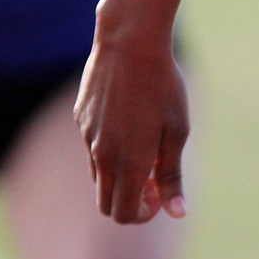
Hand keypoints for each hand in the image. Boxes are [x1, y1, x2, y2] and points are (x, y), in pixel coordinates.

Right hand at [74, 36, 189, 223]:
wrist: (130, 45)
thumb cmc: (164, 88)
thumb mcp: (178, 132)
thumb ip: (172, 175)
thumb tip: (176, 212)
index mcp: (129, 162)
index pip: (123, 214)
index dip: (144, 214)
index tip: (162, 195)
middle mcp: (101, 155)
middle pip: (106, 203)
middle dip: (130, 201)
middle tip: (155, 179)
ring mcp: (87, 137)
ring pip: (98, 176)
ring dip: (120, 175)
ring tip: (147, 148)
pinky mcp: (80, 119)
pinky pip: (92, 147)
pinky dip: (110, 150)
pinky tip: (131, 121)